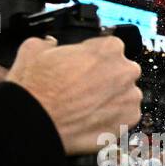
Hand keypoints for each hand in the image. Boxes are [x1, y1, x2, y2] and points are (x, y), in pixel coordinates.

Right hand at [6, 36, 141, 155]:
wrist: (37, 121)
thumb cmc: (37, 88)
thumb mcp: (34, 49)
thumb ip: (49, 43)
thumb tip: (50, 44)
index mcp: (109, 48)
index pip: (110, 47)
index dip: (93, 57)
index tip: (83, 65)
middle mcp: (125, 72)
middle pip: (121, 71)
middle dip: (105, 78)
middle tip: (82, 87)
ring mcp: (130, 98)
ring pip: (124, 95)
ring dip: (110, 99)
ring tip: (84, 105)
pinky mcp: (129, 122)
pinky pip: (124, 117)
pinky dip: (111, 118)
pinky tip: (90, 118)